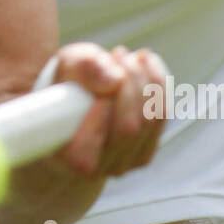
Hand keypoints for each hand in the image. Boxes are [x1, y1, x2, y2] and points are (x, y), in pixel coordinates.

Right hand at [0, 42, 167, 223]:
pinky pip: (161, 116)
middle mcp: (96, 169)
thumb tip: (113, 79)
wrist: (71, 109)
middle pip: (127, 129)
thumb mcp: (63, 68)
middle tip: (117, 54)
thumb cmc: (63, 91)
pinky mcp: (143, 154)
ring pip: (148, 121)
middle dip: (129, 84)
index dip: (100, 114)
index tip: (104, 82)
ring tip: (125, 57)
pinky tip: (143, 63)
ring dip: (143, 79)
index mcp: (66, 157)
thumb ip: (82, 68)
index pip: (87, 150)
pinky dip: (157, 84)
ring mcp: (122, 164)